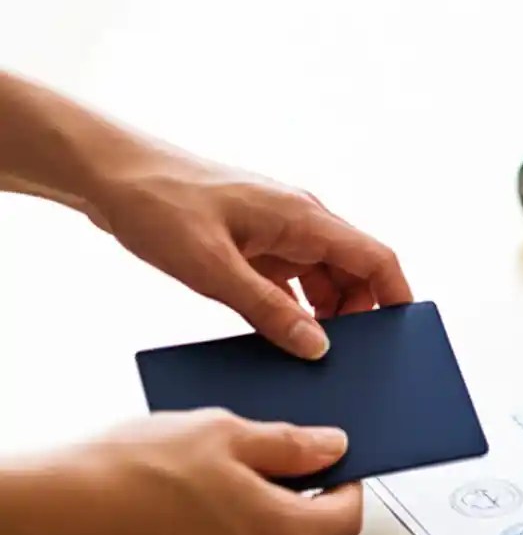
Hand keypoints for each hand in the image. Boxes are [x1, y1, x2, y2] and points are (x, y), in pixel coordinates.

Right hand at [0, 409, 361, 534]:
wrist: (48, 519)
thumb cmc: (128, 473)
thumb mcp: (223, 433)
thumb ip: (289, 444)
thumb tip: (331, 447)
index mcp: (279, 534)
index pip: (346, 518)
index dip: (347, 485)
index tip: (337, 464)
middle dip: (300, 500)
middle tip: (270, 461)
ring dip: (256, 521)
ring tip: (215, 478)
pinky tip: (183, 508)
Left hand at [85, 145, 412, 358]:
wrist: (109, 174)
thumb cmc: (159, 205)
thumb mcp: (214, 269)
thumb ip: (270, 311)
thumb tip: (317, 347)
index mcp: (303, 217)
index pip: (375, 257)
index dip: (395, 297)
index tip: (401, 336)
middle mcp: (299, 222)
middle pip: (354, 273)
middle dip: (358, 316)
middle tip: (348, 359)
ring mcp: (277, 233)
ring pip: (323, 279)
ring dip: (324, 315)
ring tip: (314, 355)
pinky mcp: (253, 244)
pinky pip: (290, 282)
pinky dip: (292, 309)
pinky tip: (280, 337)